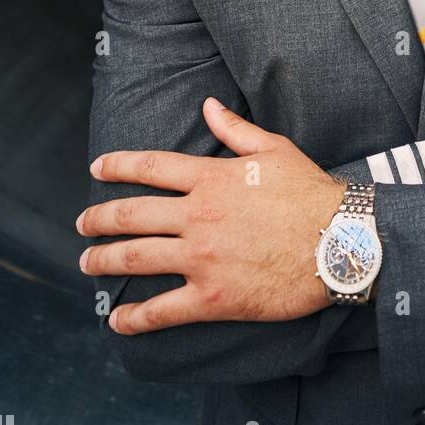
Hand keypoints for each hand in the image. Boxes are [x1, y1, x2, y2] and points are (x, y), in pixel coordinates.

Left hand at [77, 100, 347, 332]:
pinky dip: (135, 318)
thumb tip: (208, 104)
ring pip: (137, 258)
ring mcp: (202, 258)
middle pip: (132, 215)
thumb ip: (235, 129)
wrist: (340, 242)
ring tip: (87, 261)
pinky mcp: (213, 298)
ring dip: (104, 260)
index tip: (96, 169)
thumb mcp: (275, 149)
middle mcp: (198, 216)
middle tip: (83, 224)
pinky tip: (117, 320)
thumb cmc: (311, 194)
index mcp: (211, 179)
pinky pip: (163, 310)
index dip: (118, 166)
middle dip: (99, 218)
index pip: (151, 167)